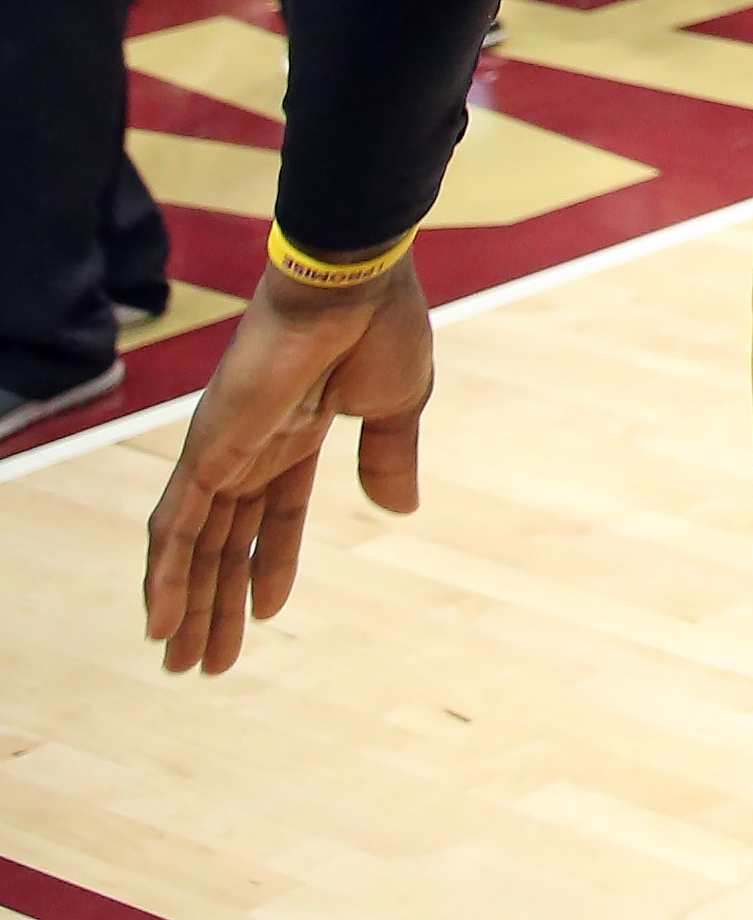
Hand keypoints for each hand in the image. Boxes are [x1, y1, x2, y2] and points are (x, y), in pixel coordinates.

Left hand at [140, 260, 434, 675]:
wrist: (352, 283)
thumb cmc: (383, 327)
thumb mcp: (399, 405)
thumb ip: (389, 458)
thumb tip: (400, 510)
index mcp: (298, 434)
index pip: (276, 513)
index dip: (271, 563)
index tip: (268, 613)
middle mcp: (251, 448)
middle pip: (227, 540)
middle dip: (219, 601)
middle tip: (207, 661)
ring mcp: (223, 450)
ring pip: (195, 545)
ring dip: (188, 605)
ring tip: (182, 661)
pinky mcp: (206, 450)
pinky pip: (174, 524)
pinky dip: (164, 575)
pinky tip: (160, 621)